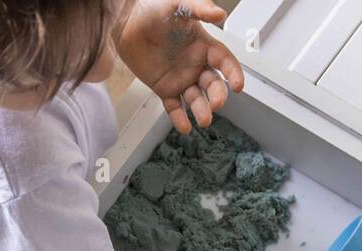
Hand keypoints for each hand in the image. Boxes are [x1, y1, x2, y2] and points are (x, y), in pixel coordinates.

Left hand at [114, 1, 243, 133]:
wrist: (124, 22)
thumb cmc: (152, 10)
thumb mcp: (177, 5)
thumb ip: (199, 8)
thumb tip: (220, 14)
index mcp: (204, 46)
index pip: (225, 62)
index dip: (233, 73)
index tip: (238, 85)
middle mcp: (196, 65)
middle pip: (214, 85)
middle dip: (218, 96)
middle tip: (217, 103)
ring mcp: (181, 79)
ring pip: (197, 99)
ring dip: (202, 111)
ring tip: (204, 120)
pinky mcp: (165, 89)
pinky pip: (175, 107)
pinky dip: (180, 118)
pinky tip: (185, 127)